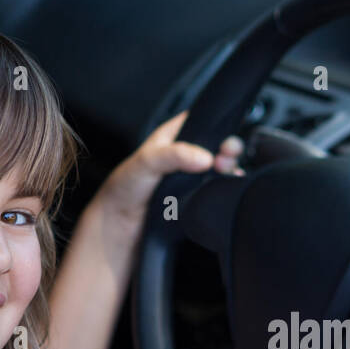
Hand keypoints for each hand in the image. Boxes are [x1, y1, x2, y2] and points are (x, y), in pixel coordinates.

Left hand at [87, 110, 243, 233]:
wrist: (120, 227)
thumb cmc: (125, 189)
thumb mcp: (147, 162)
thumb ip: (174, 155)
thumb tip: (206, 158)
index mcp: (174, 136)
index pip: (202, 120)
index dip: (218, 124)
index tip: (224, 135)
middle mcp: (186, 155)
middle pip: (218, 145)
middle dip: (228, 149)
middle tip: (226, 156)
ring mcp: (194, 177)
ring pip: (221, 168)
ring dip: (229, 170)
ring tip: (226, 171)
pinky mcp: (198, 198)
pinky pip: (219, 191)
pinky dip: (227, 189)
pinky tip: (228, 188)